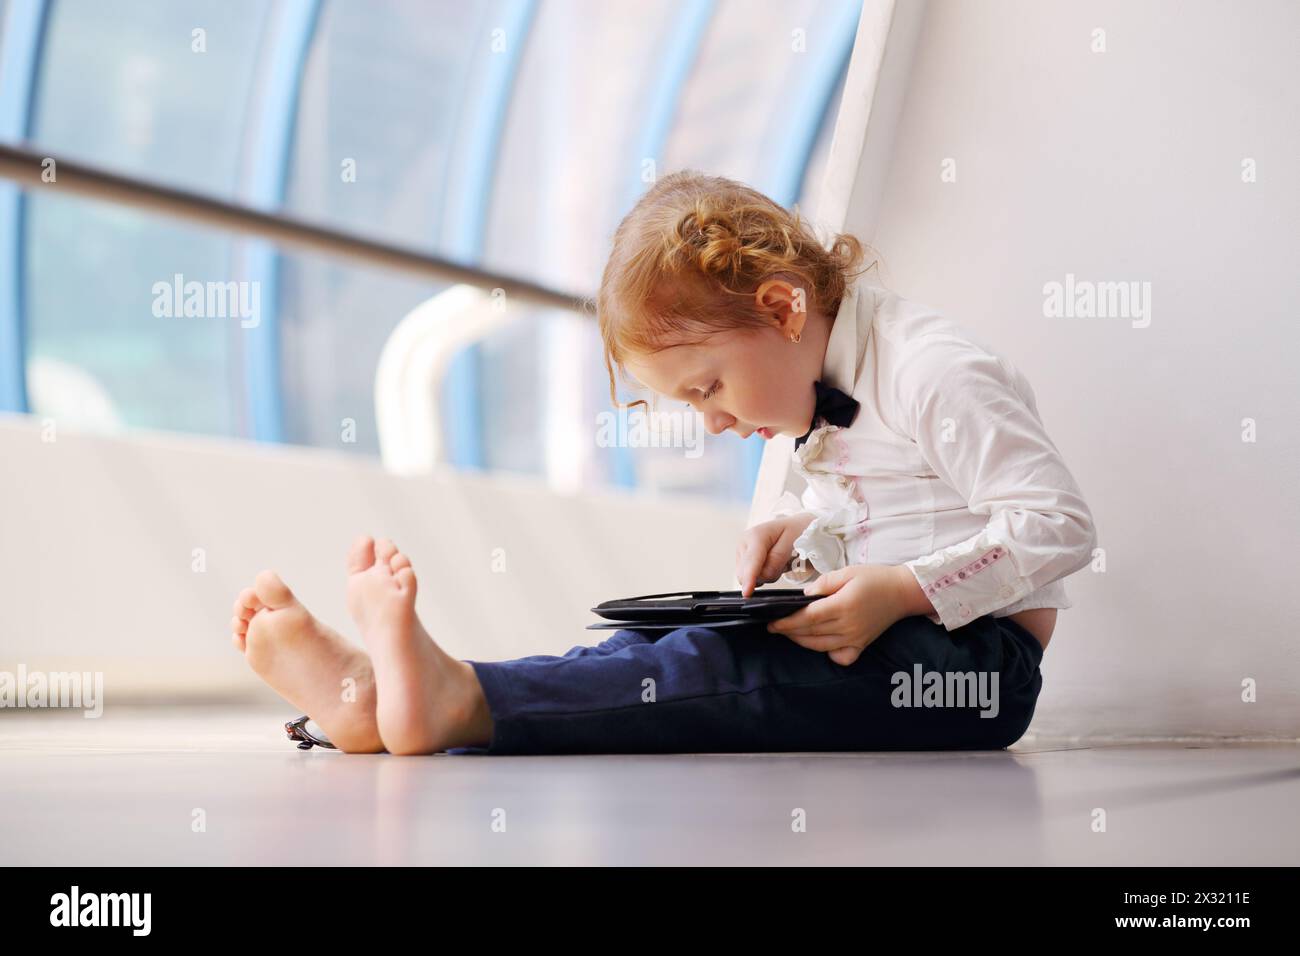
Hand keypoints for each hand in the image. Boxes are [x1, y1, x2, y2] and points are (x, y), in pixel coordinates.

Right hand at [736, 513, 815, 596]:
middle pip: (747, 573)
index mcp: (756, 534)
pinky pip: (750, 577)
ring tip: (779, 562)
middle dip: (766, 575)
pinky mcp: (743, 559)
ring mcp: (742, 551)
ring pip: (747, 577)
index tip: (747, 592)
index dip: (749, 577)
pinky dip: (763, 575)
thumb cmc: (798, 533)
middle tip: (784, 563)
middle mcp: (744, 542)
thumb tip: (762, 575)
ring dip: (765, 575)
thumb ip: (777, 559)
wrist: (798, 527)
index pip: (751, 561)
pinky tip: (771, 564)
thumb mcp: (795, 542)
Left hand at [765, 565, 922, 665]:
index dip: (786, 622)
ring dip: (801, 641)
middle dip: (789, 631)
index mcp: (843, 606)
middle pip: (810, 633)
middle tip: (773, 627)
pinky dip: (828, 654)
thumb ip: (823, 583)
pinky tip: (820, 644)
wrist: (902, 592)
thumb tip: (805, 596)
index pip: (807, 618)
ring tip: (788, 633)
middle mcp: (848, 626)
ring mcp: (855, 639)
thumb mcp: (847, 572)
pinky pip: (840, 657)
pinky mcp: (862, 645)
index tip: (771, 622)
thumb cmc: (874, 579)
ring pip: (820, 646)